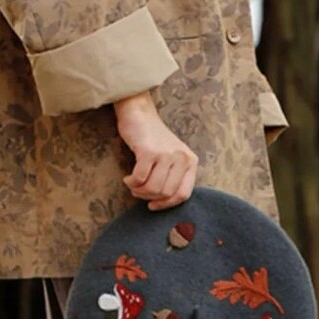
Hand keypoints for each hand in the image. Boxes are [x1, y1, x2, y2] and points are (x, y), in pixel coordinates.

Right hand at [114, 91, 197, 210]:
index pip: (184, 194)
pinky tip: (128, 178)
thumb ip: (173, 176)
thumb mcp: (172, 157)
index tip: (153, 205)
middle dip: (149, 197)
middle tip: (138, 192)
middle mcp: (182, 158)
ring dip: (139, 191)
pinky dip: (132, 183)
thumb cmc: (153, 138)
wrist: (139, 113)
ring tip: (133, 185)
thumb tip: (163, 203)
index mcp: (191, 161)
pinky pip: (140, 179)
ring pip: (153, 189)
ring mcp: (166, 154)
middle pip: (166, 193)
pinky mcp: (150, 152)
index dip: (167, 204)